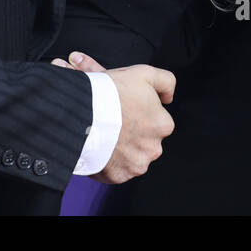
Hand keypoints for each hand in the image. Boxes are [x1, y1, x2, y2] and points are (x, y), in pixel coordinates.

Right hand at [53, 51, 174, 183]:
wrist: (82, 113)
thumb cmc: (113, 92)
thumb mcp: (144, 73)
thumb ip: (165, 82)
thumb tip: (169, 97)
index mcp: (164, 125)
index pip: (156, 119)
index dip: (140, 112)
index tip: (125, 107)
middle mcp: (154, 148)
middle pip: (145, 140)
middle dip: (132, 132)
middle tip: (114, 120)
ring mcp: (136, 165)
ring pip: (132, 155)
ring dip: (122, 148)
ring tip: (105, 133)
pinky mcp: (118, 176)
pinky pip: (116, 169)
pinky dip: (109, 161)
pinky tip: (100, 146)